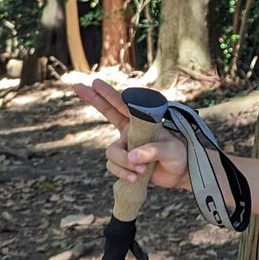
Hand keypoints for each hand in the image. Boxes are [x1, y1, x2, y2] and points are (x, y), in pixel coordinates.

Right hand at [73, 77, 190, 190]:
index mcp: (143, 122)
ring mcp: (127, 147)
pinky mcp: (125, 163)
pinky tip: (136, 177)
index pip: (124, 104)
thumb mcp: (170, 150)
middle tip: (77, 87)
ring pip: (111, 152)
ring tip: (142, 169)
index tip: (95, 82)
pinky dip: (123, 173)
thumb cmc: (179, 155)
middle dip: (93, 100)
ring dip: (123, 162)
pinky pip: (114, 167)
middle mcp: (131, 131)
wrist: (181, 173)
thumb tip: (132, 156)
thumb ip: (152, 151)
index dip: (108, 93)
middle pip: (108, 112)